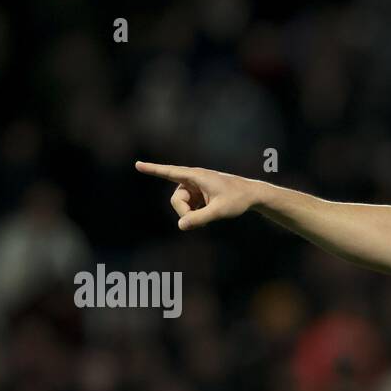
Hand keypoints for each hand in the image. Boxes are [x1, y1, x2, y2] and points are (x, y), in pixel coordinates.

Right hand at [134, 161, 257, 230]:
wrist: (252, 195)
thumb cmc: (237, 200)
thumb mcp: (219, 211)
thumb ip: (200, 219)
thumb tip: (181, 225)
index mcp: (196, 176)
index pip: (170, 172)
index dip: (153, 170)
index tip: (137, 164)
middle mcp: (193, 179)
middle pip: (176, 199)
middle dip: (185, 212)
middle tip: (200, 221)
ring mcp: (196, 187)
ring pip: (182, 204)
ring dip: (192, 214)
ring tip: (209, 215)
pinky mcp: (199, 193)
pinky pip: (189, 206)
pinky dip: (196, 213)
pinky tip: (209, 212)